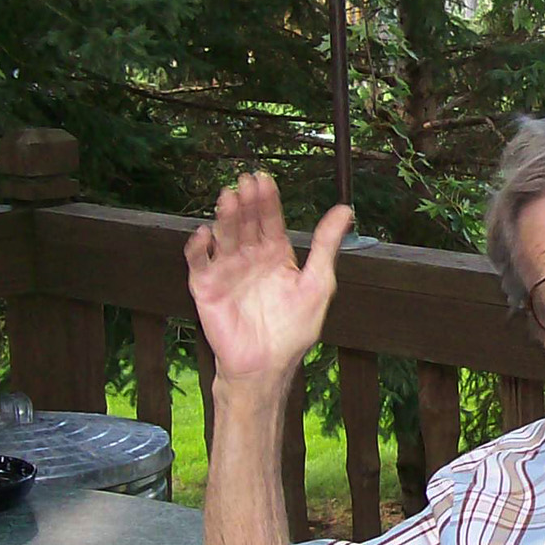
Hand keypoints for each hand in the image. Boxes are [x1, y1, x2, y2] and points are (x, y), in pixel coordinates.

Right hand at [184, 173, 354, 387]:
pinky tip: (205, 235)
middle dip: (246, 201)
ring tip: (228, 197)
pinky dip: (198, 248)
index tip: (264, 179)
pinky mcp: (206, 287)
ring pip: (224, 236)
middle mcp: (250, 257)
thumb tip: (345, 210)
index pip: (270, 219)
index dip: (267, 199)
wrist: (266, 364)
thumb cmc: (293, 329)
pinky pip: (199, 263)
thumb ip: (325, 245)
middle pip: (246, 222)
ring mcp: (227, 270)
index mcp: (275, 254)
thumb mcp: (317, 283)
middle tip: (246, 181)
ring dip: (224, 217)